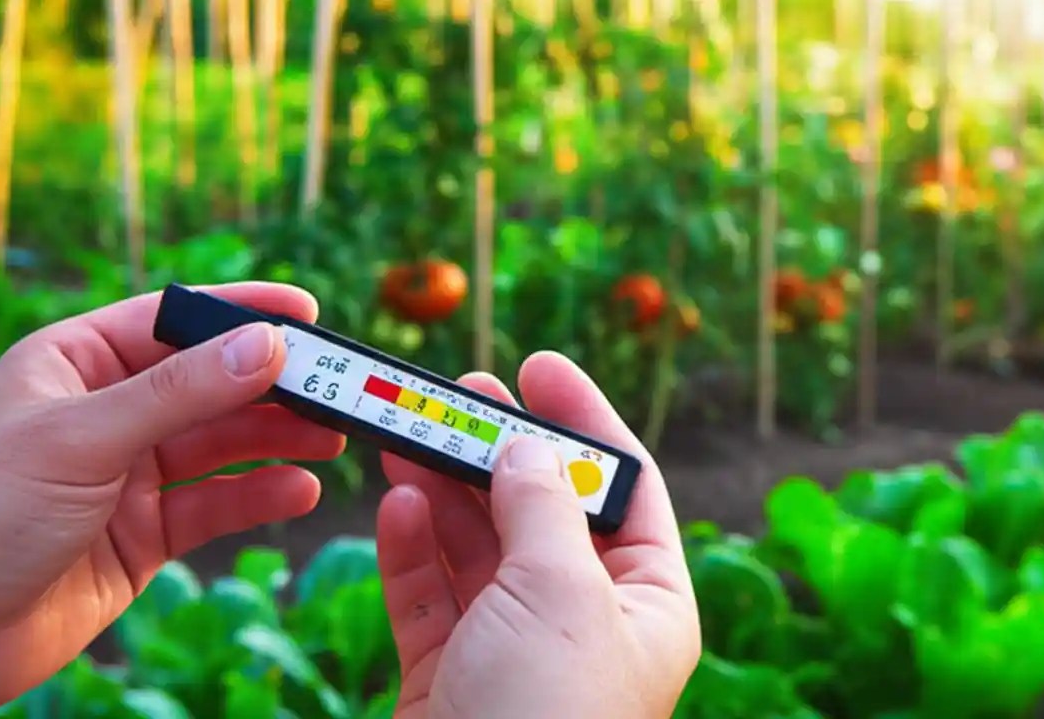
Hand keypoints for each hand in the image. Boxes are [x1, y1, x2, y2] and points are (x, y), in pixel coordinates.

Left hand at [0, 283, 345, 716]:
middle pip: (209, 385)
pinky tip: (298, 491)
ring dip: (277, 441)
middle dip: (273, 387)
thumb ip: (179, 393)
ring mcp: (128, 476)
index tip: (306, 311)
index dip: (240, 312)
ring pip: (221, 446)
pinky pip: (214, 505)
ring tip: (334, 439)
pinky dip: (258, 497)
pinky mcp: (144, 534)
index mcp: (76, 364)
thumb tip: (266, 345)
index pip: (172, 320)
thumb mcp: (81, 438)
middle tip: (338, 389)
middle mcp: (107, 414)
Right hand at [376, 351, 700, 718]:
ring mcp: (512, 651)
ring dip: (444, 489)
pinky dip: (412, 549)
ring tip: (407, 437)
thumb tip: (526, 443)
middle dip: (498, 450)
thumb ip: (542, 503)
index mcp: (645, 604)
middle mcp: (583, 624)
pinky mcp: (450, 676)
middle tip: (456, 395)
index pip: (623, 488)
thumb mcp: (561, 592)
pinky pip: (430, 596)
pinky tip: (397, 505)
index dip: (584, 420)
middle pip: (540, 510)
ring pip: (476, 548)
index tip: (540, 366)